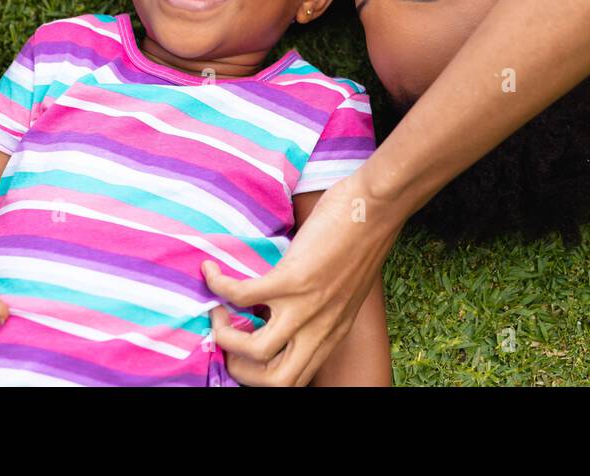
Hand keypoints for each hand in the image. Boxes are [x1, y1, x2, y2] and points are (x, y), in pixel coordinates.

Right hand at [204, 171, 399, 384]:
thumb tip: (287, 306)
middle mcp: (320, 328)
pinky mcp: (292, 278)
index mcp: (332, 333)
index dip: (261, 374)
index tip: (245, 351)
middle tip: (229, 340)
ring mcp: (306, 305)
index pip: (295, 379)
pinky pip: (242, 294)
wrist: (378, 207)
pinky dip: (218, 284)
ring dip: (225, 334)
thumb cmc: (363, 239)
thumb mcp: (346, 290)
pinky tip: (211, 270)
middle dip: (241, 369)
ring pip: (255, 349)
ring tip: (219, 310)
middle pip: (275, 381)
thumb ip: (321, 307)